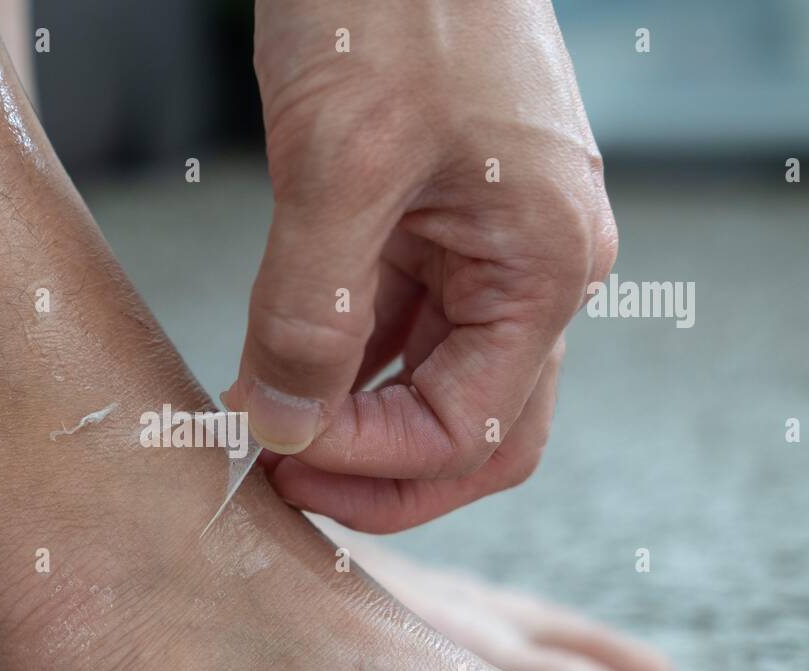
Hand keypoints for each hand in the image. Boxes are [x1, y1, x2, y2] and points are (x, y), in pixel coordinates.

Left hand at [228, 0, 616, 531]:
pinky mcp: (433, 227)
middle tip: (281, 483)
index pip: (471, 429)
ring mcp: (484, 250)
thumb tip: (285, 424)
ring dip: (352, 422)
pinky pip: (395, 328)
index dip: (370, 461)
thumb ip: (312, 308)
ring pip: (428, 384)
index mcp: (542, 266)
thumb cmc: (393, 1)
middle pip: (471, 429)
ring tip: (265, 433)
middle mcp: (530, 271)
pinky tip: (280, 372)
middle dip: (378, 470)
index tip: (274, 449)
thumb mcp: (340, 160)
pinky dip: (340, 364)